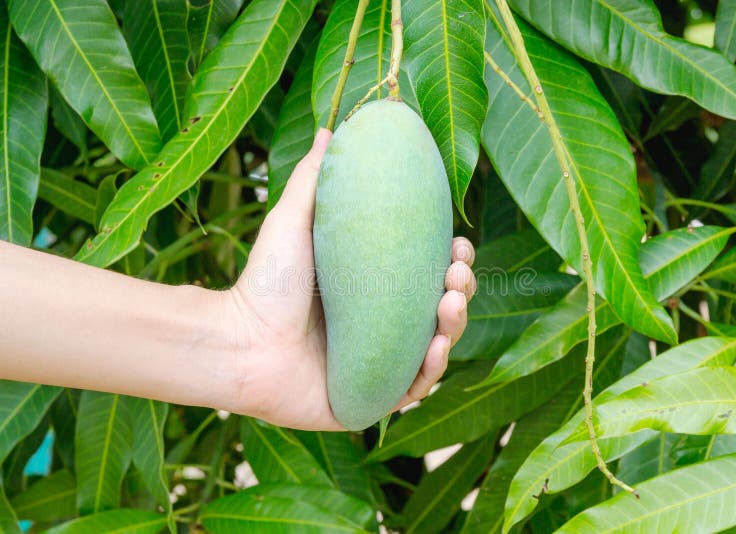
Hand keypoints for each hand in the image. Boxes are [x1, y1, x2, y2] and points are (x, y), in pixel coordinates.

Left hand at [225, 129, 476, 429]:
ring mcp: (377, 363)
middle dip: (460, 289)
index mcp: (370, 290)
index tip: (459, 242)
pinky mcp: (370, 396)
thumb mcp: (294, 221)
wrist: (237, 340)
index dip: (451, 259)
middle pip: (439, 309)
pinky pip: (413, 387)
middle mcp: (379, 326)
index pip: (425, 274)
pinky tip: (437, 347)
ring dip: (455, 325)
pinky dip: (432, 369)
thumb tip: (329, 129)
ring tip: (450, 304)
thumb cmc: (263, 282)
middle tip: (458, 273)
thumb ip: (315, 178)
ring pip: (434, 347)